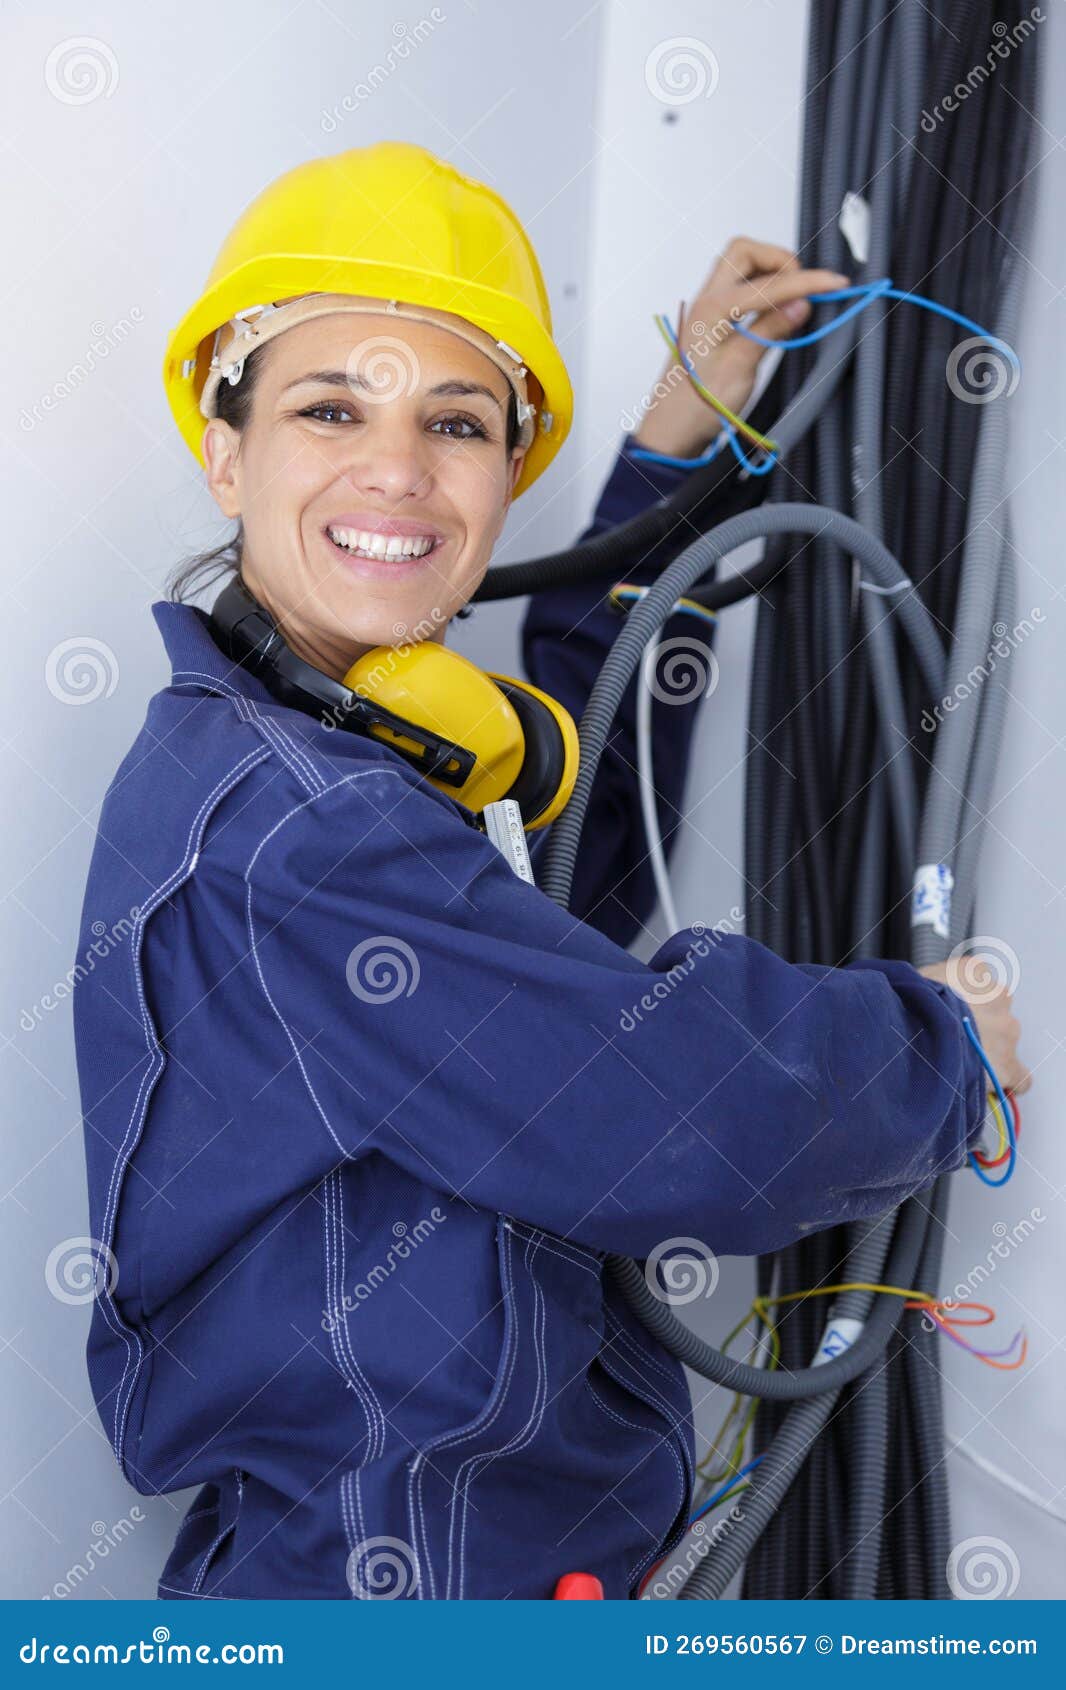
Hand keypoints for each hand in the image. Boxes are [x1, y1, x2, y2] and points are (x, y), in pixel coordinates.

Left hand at [629, 237, 850, 460]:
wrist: (671, 431)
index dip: (806, 281)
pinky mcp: (714, 322)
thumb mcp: (739, 368)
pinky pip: (741, 290)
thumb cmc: (697, 407)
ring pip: (742, 268)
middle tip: (805, 288)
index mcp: (711, 309)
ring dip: (772, 274)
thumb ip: (770, 329)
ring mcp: (708, 309)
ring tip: (795, 301)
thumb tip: (801, 303)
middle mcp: (706, 301)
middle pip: (745, 253)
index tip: (835, 284)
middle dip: (780, 261)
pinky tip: (778, 312)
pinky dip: (764, 291)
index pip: (768, 282)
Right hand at [917, 958, 1031, 1095]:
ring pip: (1004, 1042)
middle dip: (978, 1027)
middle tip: (951, 1039)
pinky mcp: (1008, 1063)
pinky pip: (1018, 1076)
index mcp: (974, 971)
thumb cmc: (907, 1007)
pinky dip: (1004, 1080)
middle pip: (994, 1013)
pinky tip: (985, 1082)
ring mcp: (1006, 1029)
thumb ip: (932, 986)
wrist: (912, 1033)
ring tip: (958, 1061)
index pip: (979, 984)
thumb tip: (924, 997)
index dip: (963, 1004)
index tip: (951, 1015)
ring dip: (987, 1050)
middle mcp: (997, 996)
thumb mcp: (916, 981)